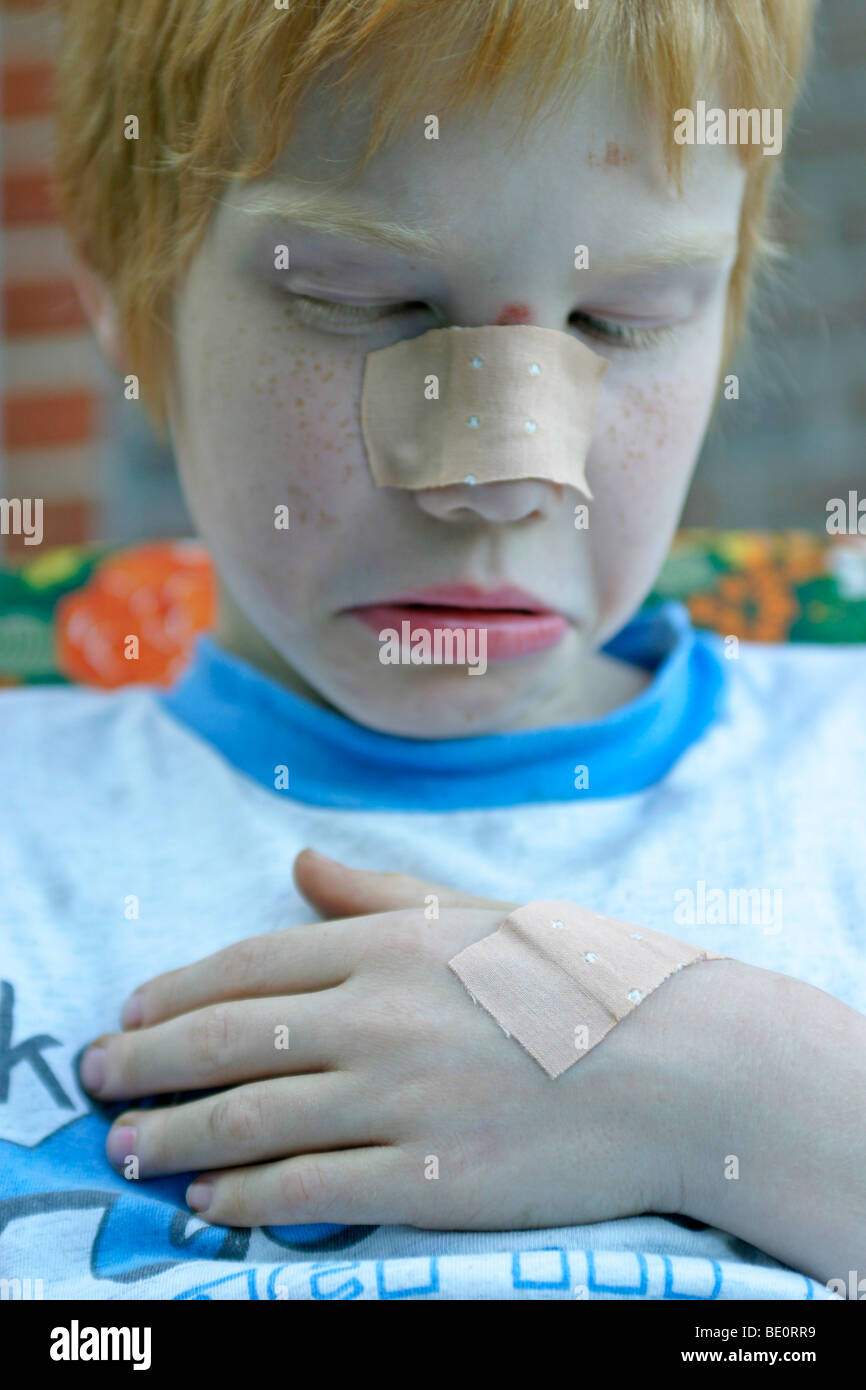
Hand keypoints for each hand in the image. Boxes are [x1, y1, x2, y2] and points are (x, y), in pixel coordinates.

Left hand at [78, 851, 733, 1230]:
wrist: (686, 1069)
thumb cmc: (587, 978)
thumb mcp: (484, 915)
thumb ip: (382, 895)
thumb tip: (300, 864)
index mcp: (394, 943)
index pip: (249, 965)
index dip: (174, 993)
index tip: (129, 1012)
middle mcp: (383, 1016)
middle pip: (228, 1041)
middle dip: (144, 1063)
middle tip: (96, 1080)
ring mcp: (403, 1101)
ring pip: (250, 1120)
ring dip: (172, 1137)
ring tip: (126, 1147)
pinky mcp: (430, 1180)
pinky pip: (309, 1190)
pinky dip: (243, 1196)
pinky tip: (207, 1201)